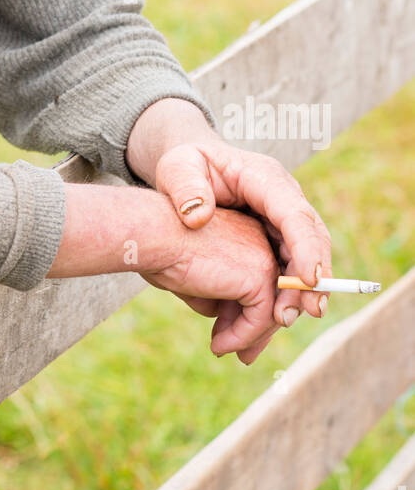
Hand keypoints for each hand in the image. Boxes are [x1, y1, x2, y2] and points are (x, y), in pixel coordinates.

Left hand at [127, 101, 332, 323]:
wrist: (188, 175)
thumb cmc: (185, 167)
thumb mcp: (177, 168)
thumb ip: (185, 186)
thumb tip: (197, 216)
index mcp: (265, 178)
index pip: (295, 213)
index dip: (307, 247)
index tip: (309, 280)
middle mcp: (283, 199)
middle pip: (311, 240)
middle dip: (312, 278)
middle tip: (307, 312)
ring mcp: (281, 221)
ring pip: (304, 259)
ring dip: (300, 293)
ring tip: (281, 322)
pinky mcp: (274, 239)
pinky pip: (287, 269)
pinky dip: (283, 295)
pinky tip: (270, 321)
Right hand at [138, 200, 286, 364]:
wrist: (153, 235)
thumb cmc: (161, 248)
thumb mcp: (194, 273)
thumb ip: (215, 291)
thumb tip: (225, 317)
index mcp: (245, 233)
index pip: (256, 278)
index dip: (243, 309)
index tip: (223, 330)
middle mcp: (261, 240)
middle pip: (270, 294)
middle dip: (253, 328)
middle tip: (239, 353)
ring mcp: (263, 257)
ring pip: (269, 309)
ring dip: (246, 337)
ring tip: (221, 349)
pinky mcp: (259, 276)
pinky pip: (260, 319)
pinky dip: (241, 337)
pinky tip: (218, 345)